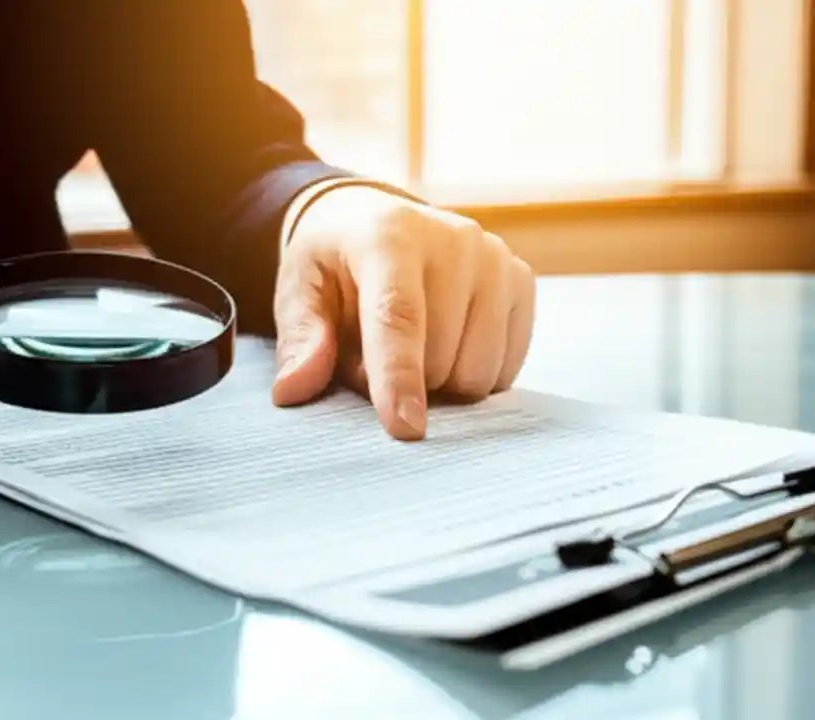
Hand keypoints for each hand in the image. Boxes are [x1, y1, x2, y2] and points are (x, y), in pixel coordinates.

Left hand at [272, 186, 535, 440]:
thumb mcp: (299, 292)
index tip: (405, 429)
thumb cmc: (335, 266)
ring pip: (478, 369)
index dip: (400, 377)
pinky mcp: (520, 280)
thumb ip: (299, 340)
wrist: (379, 222)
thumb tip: (294, 388)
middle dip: (402, 380)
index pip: (399, 316)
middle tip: (372, 354)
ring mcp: (494, 258)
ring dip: (439, 381)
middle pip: (440, 356)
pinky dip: (471, 374)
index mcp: (389, 235)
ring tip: (412, 346)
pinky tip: (447, 344)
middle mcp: (452, 239)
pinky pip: (504, 368)